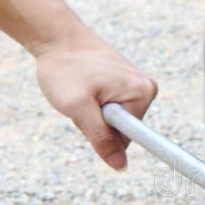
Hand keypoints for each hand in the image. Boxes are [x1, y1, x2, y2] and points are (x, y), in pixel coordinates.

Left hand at [36, 35, 157, 169]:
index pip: (129, 138)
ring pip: (115, 122)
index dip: (105, 136)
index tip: (91, 119)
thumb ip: (100, 137)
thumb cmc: (65, 68)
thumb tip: (120, 166)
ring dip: (94, 116)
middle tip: (80, 103)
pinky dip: (96, 107)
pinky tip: (87, 90)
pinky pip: (113, 111)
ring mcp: (138, 86)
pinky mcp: (128, 86)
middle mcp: (146, 89)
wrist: (58, 38)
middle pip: (122, 131)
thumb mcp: (78, 107)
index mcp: (142, 93)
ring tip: (81, 94)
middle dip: (97, 125)